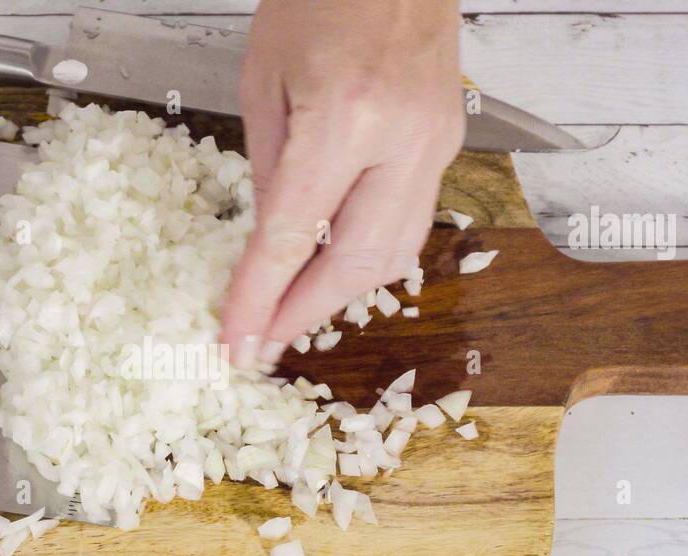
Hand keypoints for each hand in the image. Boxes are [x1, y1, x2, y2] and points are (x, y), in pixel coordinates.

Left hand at [221, 0, 463, 369]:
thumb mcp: (262, 80)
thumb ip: (266, 169)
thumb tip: (267, 244)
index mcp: (345, 118)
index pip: (293, 236)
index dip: (261, 299)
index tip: (237, 341)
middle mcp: (402, 141)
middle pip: (358, 263)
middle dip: (306, 313)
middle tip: (264, 342)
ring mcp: (436, 144)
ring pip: (395, 253)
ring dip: (342, 293)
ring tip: (294, 313)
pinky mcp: (449, 142)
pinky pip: (412, 222)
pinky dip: (370, 256)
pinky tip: (336, 266)